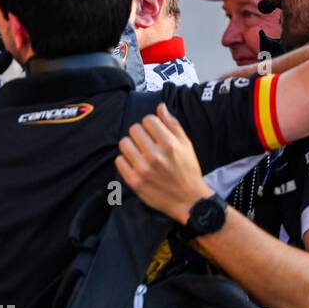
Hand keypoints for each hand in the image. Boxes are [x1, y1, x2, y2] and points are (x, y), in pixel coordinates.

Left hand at [115, 104, 212, 223]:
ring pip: (124, 143)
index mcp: (169, 145)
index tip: (153, 131)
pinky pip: (119, 160)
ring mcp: (142, 169)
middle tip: (146, 143)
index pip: (147, 119)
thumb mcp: (186, 145)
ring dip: (131, 145)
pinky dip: (125, 160)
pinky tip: (135, 163)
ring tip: (140, 152)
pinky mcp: (134, 181)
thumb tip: (160, 107)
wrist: (189, 200)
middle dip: (140, 133)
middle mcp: (155, 156)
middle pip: (134, 129)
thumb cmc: (188, 170)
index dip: (150, 124)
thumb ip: (172, 124)